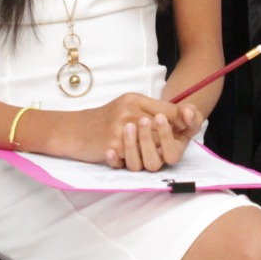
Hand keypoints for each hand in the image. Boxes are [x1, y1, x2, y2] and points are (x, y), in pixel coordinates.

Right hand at [69, 93, 198, 170]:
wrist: (74, 130)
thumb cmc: (104, 119)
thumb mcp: (127, 105)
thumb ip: (151, 109)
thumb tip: (182, 118)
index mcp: (134, 100)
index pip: (168, 110)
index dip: (181, 121)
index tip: (186, 129)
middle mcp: (129, 111)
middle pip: (164, 129)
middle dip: (168, 138)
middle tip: (168, 144)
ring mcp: (121, 129)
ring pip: (152, 145)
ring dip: (152, 150)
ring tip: (149, 151)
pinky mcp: (114, 146)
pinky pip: (134, 157)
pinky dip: (135, 159)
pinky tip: (130, 157)